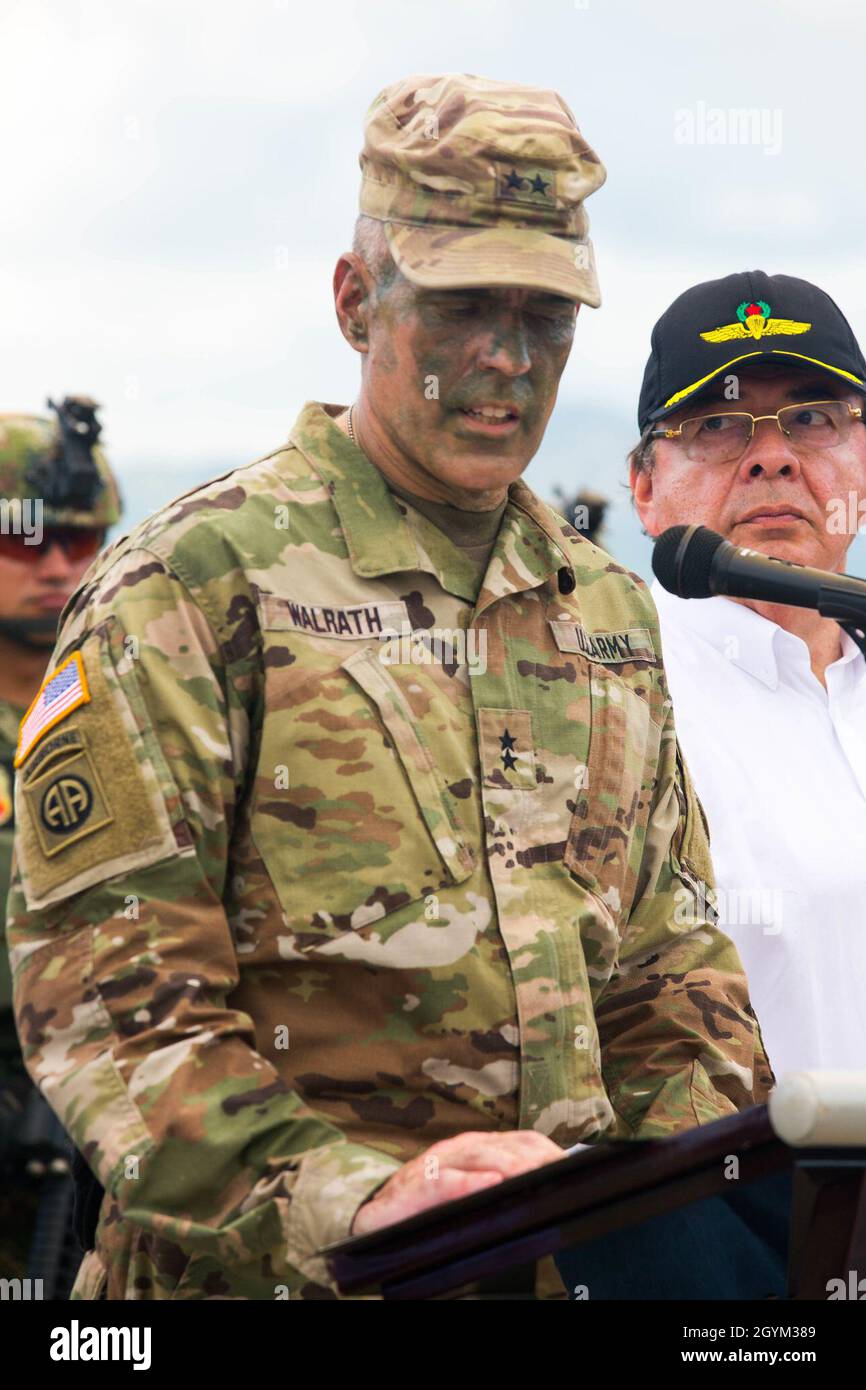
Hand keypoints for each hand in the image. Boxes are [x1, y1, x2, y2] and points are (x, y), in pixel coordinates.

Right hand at [351, 1129, 565, 1235]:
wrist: (373, 1217)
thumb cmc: (428, 1209)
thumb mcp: (470, 1194)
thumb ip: (501, 1188)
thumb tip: (547, 1192)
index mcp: (475, 1148)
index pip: (519, 1141)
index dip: (546, 1151)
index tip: (573, 1166)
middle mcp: (457, 1150)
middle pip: (503, 1147)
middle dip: (533, 1158)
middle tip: (560, 1172)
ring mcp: (433, 1165)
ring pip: (476, 1157)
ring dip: (507, 1164)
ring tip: (533, 1173)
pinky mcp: (411, 1188)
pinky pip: (440, 1182)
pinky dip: (465, 1181)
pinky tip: (488, 1183)